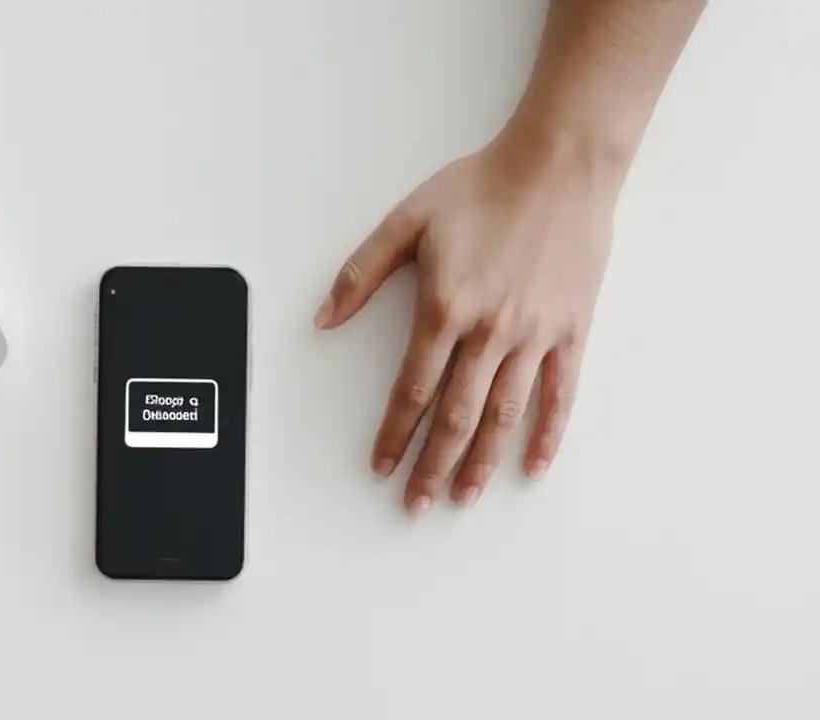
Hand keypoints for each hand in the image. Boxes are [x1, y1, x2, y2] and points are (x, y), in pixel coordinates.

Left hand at [316, 129, 621, 513]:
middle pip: (456, 417)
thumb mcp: (407, 221)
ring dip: (482, 463)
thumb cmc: (482, 188)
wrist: (559, 164)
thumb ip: (360, 273)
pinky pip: (559, 395)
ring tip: (462, 497)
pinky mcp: (571, 331)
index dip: (395, 434)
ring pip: (504, 415)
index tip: (381, 466)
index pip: (412, 390)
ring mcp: (534, 336)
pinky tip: (532, 465)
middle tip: (416, 504)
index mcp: (445, 309)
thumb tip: (324, 317)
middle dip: (432, 465)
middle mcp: (490, 332)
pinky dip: (546, 434)